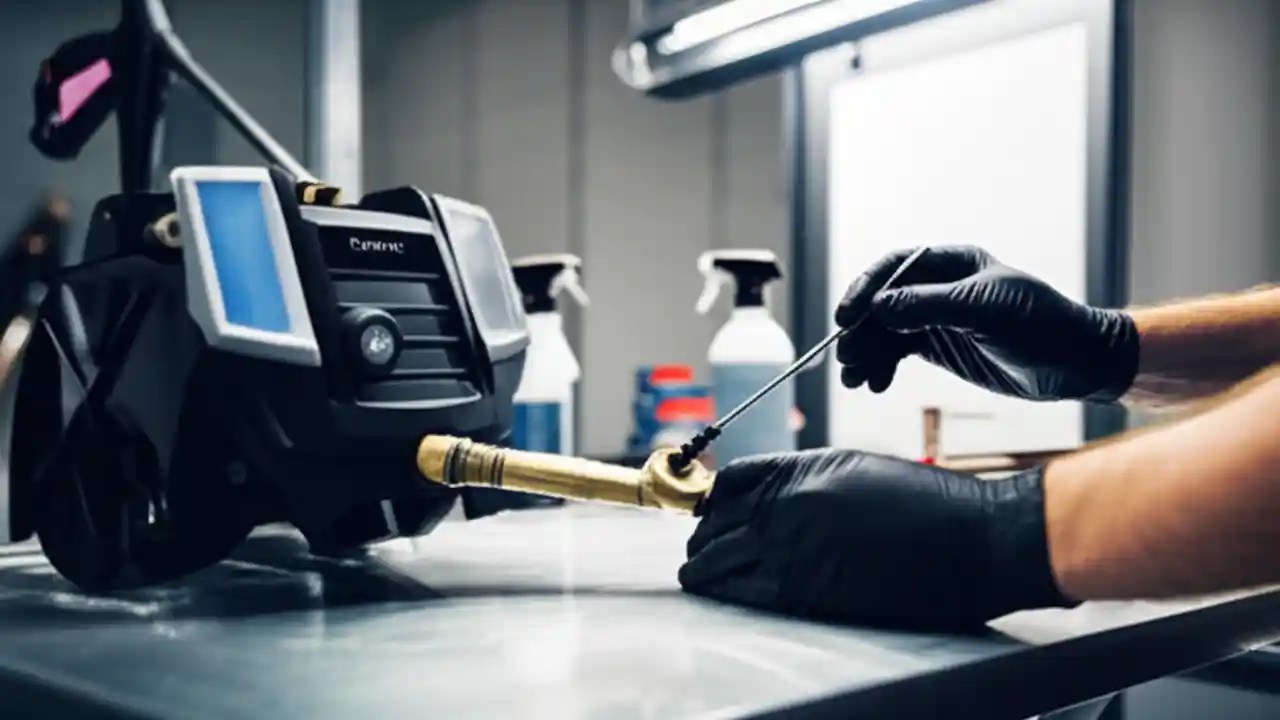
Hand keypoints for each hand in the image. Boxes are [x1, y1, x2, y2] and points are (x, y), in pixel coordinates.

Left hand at [678, 450, 1074, 628]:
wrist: (973, 539)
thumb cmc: (925, 503)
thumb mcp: (856, 469)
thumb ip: (805, 479)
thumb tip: (767, 495)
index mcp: (802, 470)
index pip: (730, 481)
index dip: (712, 498)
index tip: (706, 509)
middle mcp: (789, 506)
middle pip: (716, 522)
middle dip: (704, 535)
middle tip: (699, 546)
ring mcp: (795, 549)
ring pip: (718, 560)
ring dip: (704, 567)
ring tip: (698, 572)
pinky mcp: (809, 591)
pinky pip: (745, 592)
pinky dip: (726, 591)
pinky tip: (720, 590)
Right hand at [835, 246, 1138, 401]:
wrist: (1076, 364)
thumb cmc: (1041, 326)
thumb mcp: (984, 311)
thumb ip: (929, 306)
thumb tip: (878, 306)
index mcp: (952, 264)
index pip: (894, 268)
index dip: (866, 290)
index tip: (846, 318)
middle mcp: (939, 288)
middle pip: (883, 303)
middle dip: (860, 331)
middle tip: (846, 358)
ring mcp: (938, 318)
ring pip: (886, 332)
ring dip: (866, 353)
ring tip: (855, 379)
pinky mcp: (941, 346)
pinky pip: (898, 353)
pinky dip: (882, 367)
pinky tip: (876, 384)